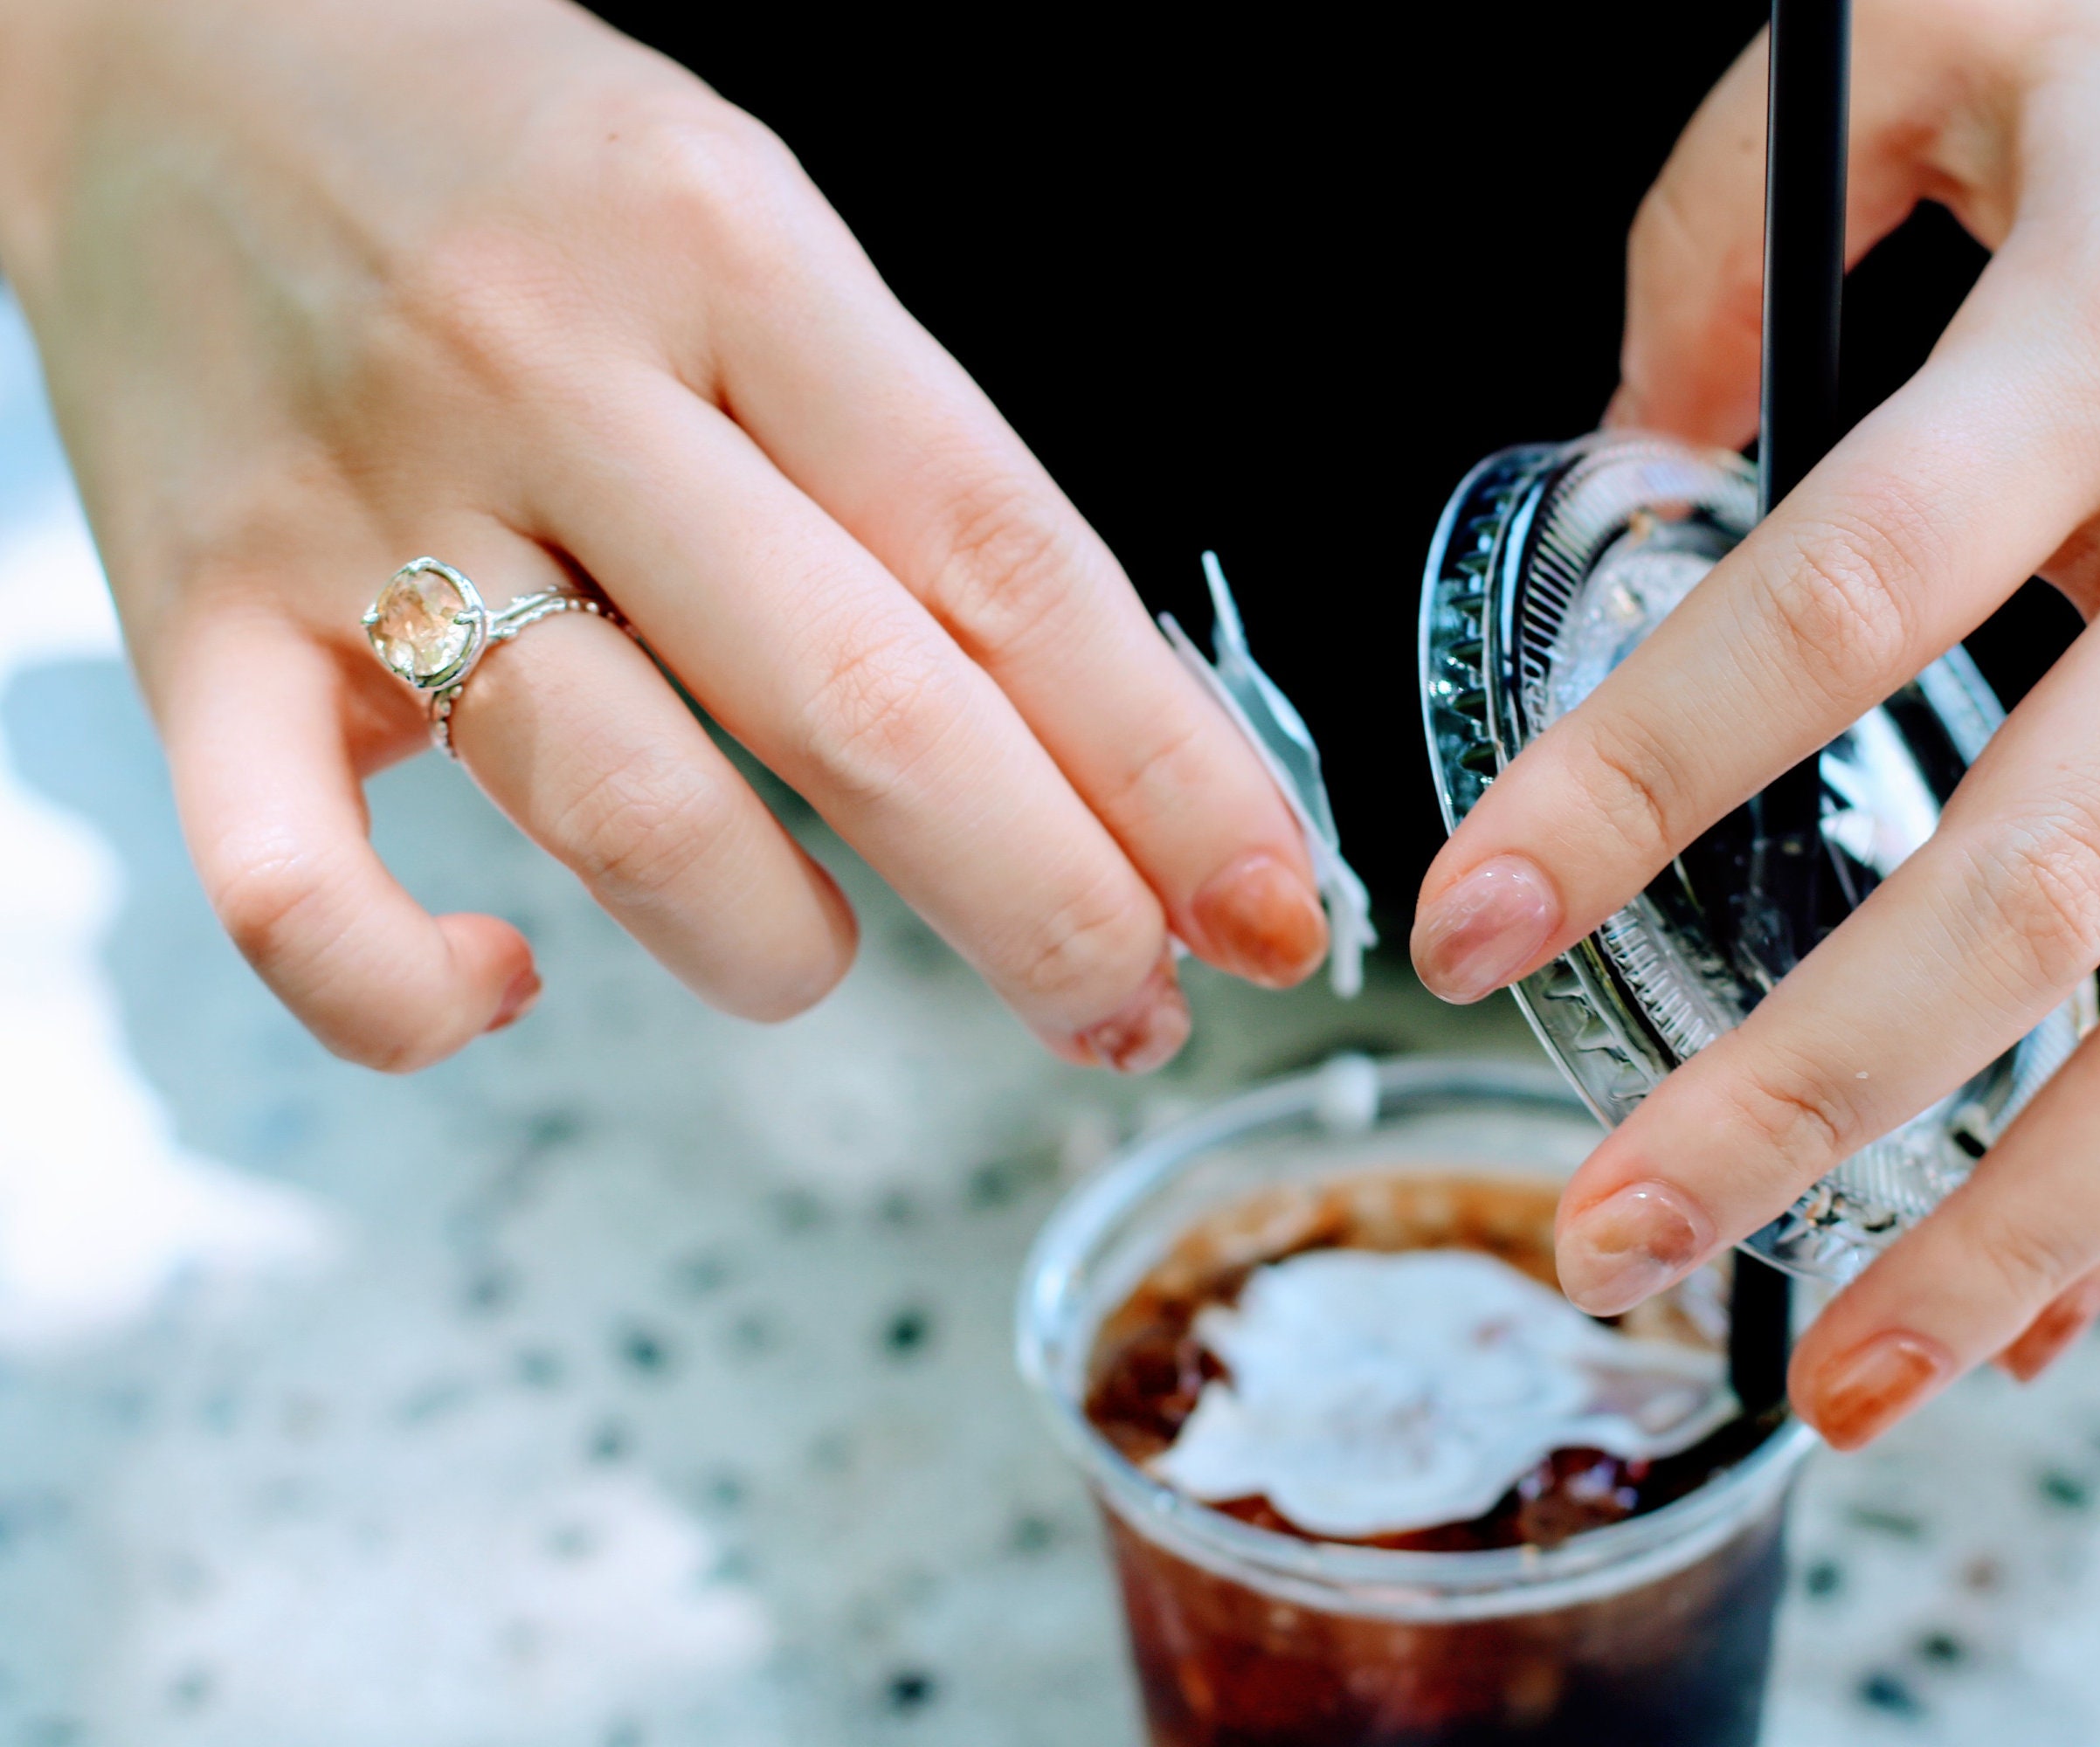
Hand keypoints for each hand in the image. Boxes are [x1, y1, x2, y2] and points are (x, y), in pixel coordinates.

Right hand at [0, 0, 1324, 1071]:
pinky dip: (407, 994)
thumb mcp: (740, 220)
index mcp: (726, 251)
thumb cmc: (509, 154)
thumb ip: (885, 450)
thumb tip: (1072, 721)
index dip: (1166, 764)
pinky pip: (288, 882)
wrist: (157, 29)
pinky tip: (504, 986)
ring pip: (623, 811)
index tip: (1269, 899)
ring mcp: (357, 510)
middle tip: (1133, 1007)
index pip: (1005, 552)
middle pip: (859, 705)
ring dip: (779, 950)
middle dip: (1045, 903)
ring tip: (827, 961)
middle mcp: (550, 376)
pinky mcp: (193, 625)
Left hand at [1412, 0, 2099, 1444]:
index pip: (1837, 610)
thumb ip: (1732, 217)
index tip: (1470, 925)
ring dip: (2015, 1231)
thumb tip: (1615, 457)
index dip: (1632, 790)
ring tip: (1841, 1375)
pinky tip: (2038, 1284)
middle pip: (2030, 886)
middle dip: (1804, 1095)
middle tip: (1613, 1230)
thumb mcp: (1970, 18)